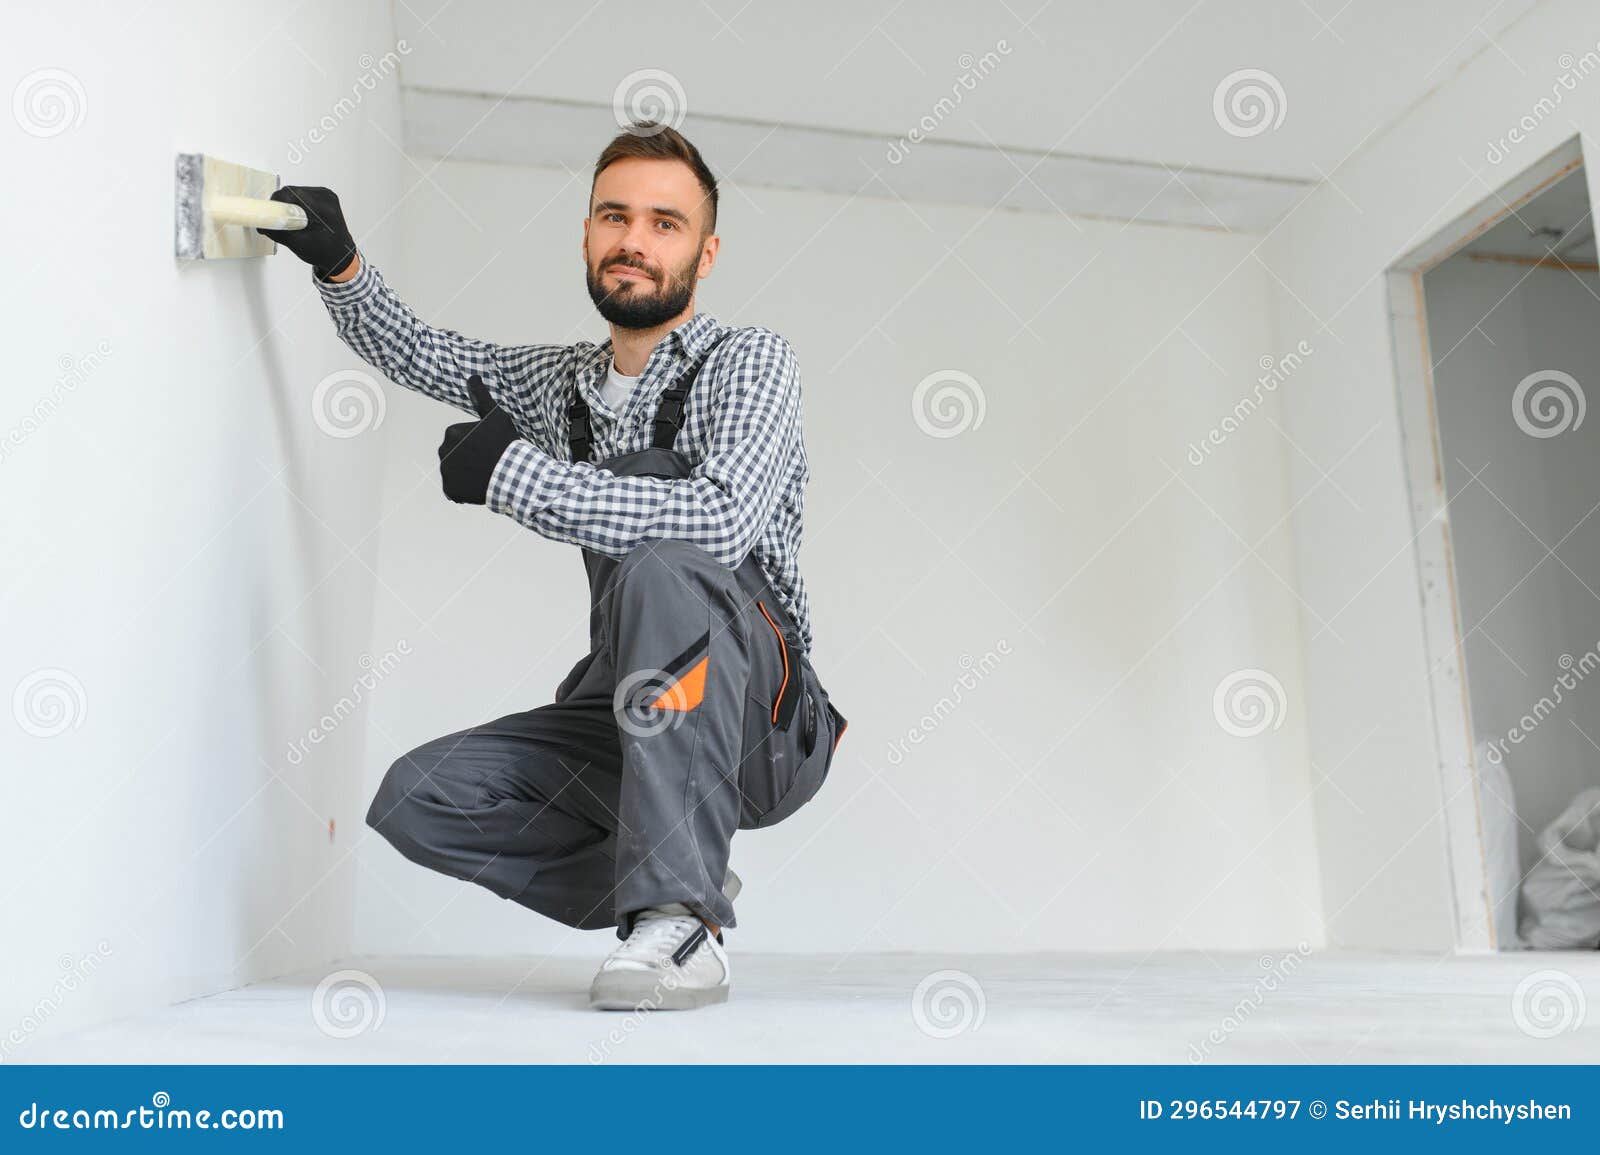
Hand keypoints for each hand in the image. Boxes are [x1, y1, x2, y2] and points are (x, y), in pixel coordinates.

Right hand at [257, 186, 357, 280]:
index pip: (292, 194)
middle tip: (280, 220)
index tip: (270, 212)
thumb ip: (278, 233)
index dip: (277, 202)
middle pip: (294, 191)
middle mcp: (327, 198)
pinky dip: (297, 204)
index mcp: (323, 208)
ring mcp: (327, 196)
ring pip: (297, 191)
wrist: (340, 255)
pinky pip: (304, 195)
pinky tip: (300, 217)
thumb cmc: (325, 252)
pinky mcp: (325, 197)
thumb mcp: (298, 244)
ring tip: (292, 221)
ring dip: (290, 204)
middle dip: (283, 204)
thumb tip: (261, 225)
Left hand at [439, 375, 519, 504]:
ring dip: (468, 475)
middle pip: (457, 455)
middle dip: (470, 458)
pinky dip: (466, 490)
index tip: (490, 447)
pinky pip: (456, 490)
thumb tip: (472, 377)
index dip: (478, 443)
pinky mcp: (450, 491)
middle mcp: (443, 451)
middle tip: (490, 461)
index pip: (462, 439)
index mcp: (451, 432)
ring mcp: (446, 473)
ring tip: (486, 475)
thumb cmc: (505, 444)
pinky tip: (480, 487)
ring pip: (457, 473)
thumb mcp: (496, 415)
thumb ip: (481, 396)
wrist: (513, 475)